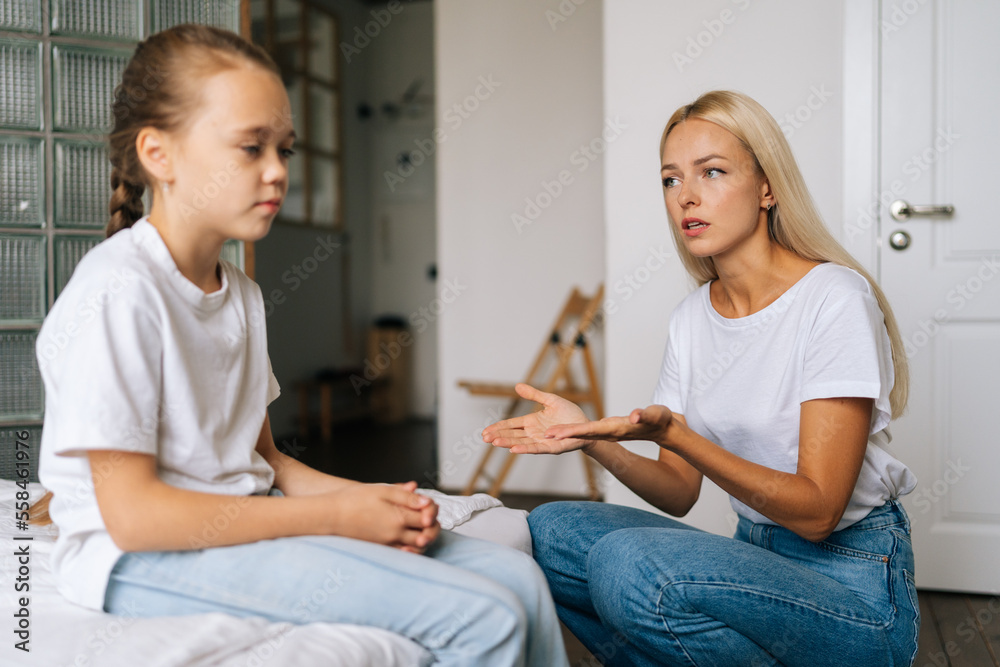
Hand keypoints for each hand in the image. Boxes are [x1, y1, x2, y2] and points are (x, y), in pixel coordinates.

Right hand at [325, 481, 439, 553]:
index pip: (427, 518)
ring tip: (421, 528)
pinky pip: (402, 553)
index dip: (431, 510)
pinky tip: (408, 540)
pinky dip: (411, 548)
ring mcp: (388, 544)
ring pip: (416, 548)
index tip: (427, 504)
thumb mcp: (382, 490)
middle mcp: (395, 535)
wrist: (331, 516)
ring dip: (423, 538)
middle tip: (428, 518)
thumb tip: (426, 501)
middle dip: (432, 527)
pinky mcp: (380, 549)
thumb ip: (406, 496)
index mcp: (398, 518)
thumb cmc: (354, 499)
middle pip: (426, 536)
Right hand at [482, 383, 590, 454]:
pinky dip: (524, 449)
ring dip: (508, 443)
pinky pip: (536, 449)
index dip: (498, 428)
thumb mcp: (550, 400)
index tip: (485, 431)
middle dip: (498, 436)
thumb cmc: (570, 414)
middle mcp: (534, 433)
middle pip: (512, 435)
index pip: (511, 425)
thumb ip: (534, 395)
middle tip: (484, 438)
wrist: (586, 425)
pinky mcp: (551, 447)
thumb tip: (517, 386)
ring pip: (521, 442)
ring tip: (494, 442)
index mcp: (532, 422)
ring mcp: (541, 441)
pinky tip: (513, 449)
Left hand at [545, 405, 677, 446]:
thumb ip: (644, 415)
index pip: (591, 431)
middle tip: (545, 435)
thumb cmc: (660, 420)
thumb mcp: (655, 414)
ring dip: (568, 434)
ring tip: (548, 434)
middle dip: (565, 435)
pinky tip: (566, 430)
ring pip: (584, 433)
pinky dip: (576, 431)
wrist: (664, 429)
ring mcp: (609, 432)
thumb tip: (634, 416)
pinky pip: (589, 432)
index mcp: (617, 429)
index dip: (574, 432)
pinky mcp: (609, 430)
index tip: (558, 435)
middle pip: (583, 434)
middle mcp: (610, 433)